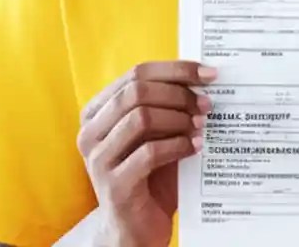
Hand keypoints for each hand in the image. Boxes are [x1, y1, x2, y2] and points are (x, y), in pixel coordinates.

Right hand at [75, 61, 215, 246]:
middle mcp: (90, 132)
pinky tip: (195, 148)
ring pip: (141, 118)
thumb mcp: (155, 135)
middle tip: (206, 104)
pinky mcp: (114, 185)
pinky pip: (150, 153)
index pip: (136, 74)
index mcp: (96, 112)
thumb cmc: (149, 176)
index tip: (208, 73)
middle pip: (136, 91)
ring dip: (178, 119)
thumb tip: (204, 79)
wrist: (135, 228)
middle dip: (178, 94)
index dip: (175, 70)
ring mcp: (98, 159)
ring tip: (201, 126)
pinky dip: (178, 146)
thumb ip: (166, 107)